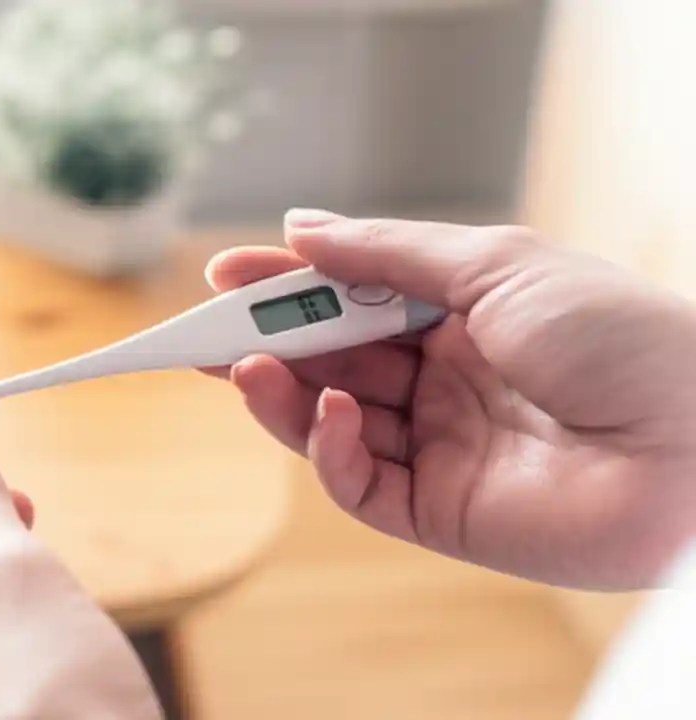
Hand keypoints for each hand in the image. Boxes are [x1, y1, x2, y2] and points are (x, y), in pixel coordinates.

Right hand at [206, 209, 695, 588]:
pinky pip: (359, 481)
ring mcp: (440, 447)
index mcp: (460, 317)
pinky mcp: (440, 511)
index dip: (286, 287)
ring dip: (280, 394)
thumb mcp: (495, 264)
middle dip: (264, 342)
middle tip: (202, 331)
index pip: (350, 300)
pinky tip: (329, 409)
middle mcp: (443, 381)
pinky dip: (329, 447)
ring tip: (243, 368)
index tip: (225, 274)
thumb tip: (300, 227)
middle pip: (329, 361)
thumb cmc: (616, 334)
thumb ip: (386, 252)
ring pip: (329, 422)